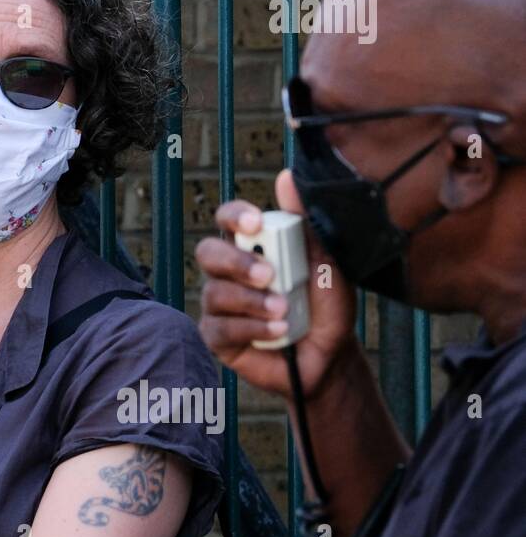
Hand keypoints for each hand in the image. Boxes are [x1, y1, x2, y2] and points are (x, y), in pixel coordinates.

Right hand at [194, 169, 358, 401]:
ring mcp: (220, 305)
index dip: (233, 216)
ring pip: (215, 292)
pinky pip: (220, 327)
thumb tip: (286, 178)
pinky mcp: (217, 336)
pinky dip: (252, 328)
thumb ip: (306, 225)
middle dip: (236, 262)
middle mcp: (229, 273)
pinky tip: (278, 332)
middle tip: (268, 275)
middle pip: (207, 252)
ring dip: (253, 302)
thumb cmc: (324, 308)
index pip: (227, 220)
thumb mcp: (326, 265)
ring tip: (284, 312)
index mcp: (253, 247)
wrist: (329, 358)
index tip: (254, 223)